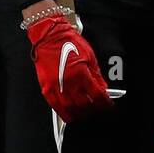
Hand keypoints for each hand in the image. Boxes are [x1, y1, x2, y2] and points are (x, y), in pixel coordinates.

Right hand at [26, 8, 112, 123]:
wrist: (49, 37)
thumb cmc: (70, 43)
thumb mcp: (90, 57)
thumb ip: (96, 75)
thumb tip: (102, 88)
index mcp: (82, 73)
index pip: (97, 94)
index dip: (104, 103)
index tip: (107, 105)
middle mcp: (69, 82)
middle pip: (84, 104)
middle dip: (93, 110)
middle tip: (97, 111)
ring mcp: (56, 86)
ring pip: (70, 108)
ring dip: (79, 114)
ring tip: (85, 115)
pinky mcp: (46, 87)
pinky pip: (55, 106)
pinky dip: (63, 113)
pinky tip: (69, 116)